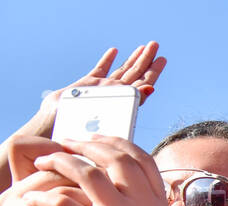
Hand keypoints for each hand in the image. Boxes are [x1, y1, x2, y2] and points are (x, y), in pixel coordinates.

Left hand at [25, 136, 170, 205]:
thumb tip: (127, 192)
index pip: (141, 159)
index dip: (115, 143)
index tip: (94, 141)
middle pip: (115, 158)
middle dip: (86, 145)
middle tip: (64, 144)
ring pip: (88, 173)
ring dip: (60, 162)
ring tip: (43, 164)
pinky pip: (65, 203)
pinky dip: (45, 196)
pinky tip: (33, 198)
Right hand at [32, 44, 166, 135]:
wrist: (59, 128)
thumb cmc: (86, 130)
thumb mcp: (113, 113)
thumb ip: (133, 100)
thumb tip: (150, 89)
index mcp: (124, 100)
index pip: (143, 84)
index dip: (153, 72)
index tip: (161, 59)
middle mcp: (116, 93)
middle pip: (135, 73)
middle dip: (146, 59)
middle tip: (155, 45)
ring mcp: (103, 88)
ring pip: (121, 70)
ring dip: (132, 58)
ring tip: (143, 47)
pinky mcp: (88, 85)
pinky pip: (100, 69)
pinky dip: (108, 60)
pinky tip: (114, 51)